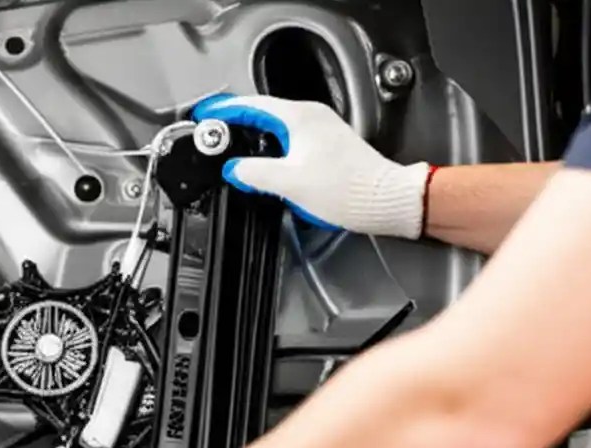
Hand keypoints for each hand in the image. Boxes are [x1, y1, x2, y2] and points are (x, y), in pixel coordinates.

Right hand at [193, 94, 432, 238]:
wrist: (383, 199)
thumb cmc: (344, 188)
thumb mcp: (288, 182)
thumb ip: (253, 172)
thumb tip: (233, 168)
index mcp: (298, 117)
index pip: (251, 105)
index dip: (224, 110)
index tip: (206, 115)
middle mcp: (312, 116)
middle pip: (264, 111)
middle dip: (237, 120)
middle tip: (215, 131)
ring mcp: (322, 129)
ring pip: (278, 125)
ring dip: (255, 133)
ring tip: (234, 144)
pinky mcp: (328, 144)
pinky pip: (291, 137)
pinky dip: (272, 143)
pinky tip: (266, 159)